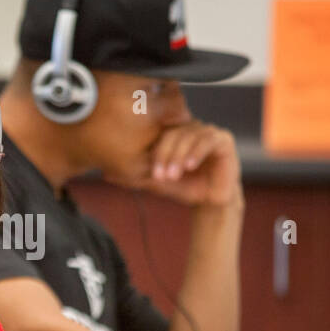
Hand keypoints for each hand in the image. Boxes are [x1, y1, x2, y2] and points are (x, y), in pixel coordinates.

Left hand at [125, 122, 241, 207]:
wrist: (210, 202)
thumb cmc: (184, 188)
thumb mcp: (157, 182)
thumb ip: (135, 176)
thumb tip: (106, 173)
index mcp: (174, 132)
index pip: (160, 134)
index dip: (155, 153)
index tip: (152, 175)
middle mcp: (191, 128)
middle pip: (174, 133)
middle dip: (165, 155)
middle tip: (160, 176)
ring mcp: (208, 131)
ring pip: (189, 136)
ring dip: (179, 156)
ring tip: (174, 175)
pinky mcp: (223, 139)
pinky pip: (208, 140)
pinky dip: (196, 153)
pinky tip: (189, 167)